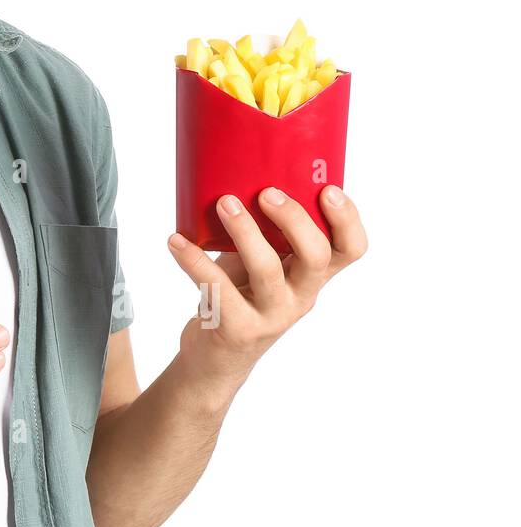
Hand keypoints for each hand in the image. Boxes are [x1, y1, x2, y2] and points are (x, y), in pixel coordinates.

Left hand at [167, 185, 367, 387]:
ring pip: (267, 271)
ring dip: (244, 233)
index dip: (347, 220)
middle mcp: (301, 295)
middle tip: (266, 192)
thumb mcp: (260, 262)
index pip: (351, 249)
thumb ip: (264, 230)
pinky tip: (175, 240)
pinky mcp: (239, 329)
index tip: (327, 189)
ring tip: (223, 204)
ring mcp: (272, 315)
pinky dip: (194, 261)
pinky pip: (218, 290)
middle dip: (294, 219)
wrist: (215, 356)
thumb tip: (242, 170)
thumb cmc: (238, 294)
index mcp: (312, 274)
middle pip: (317, 256)